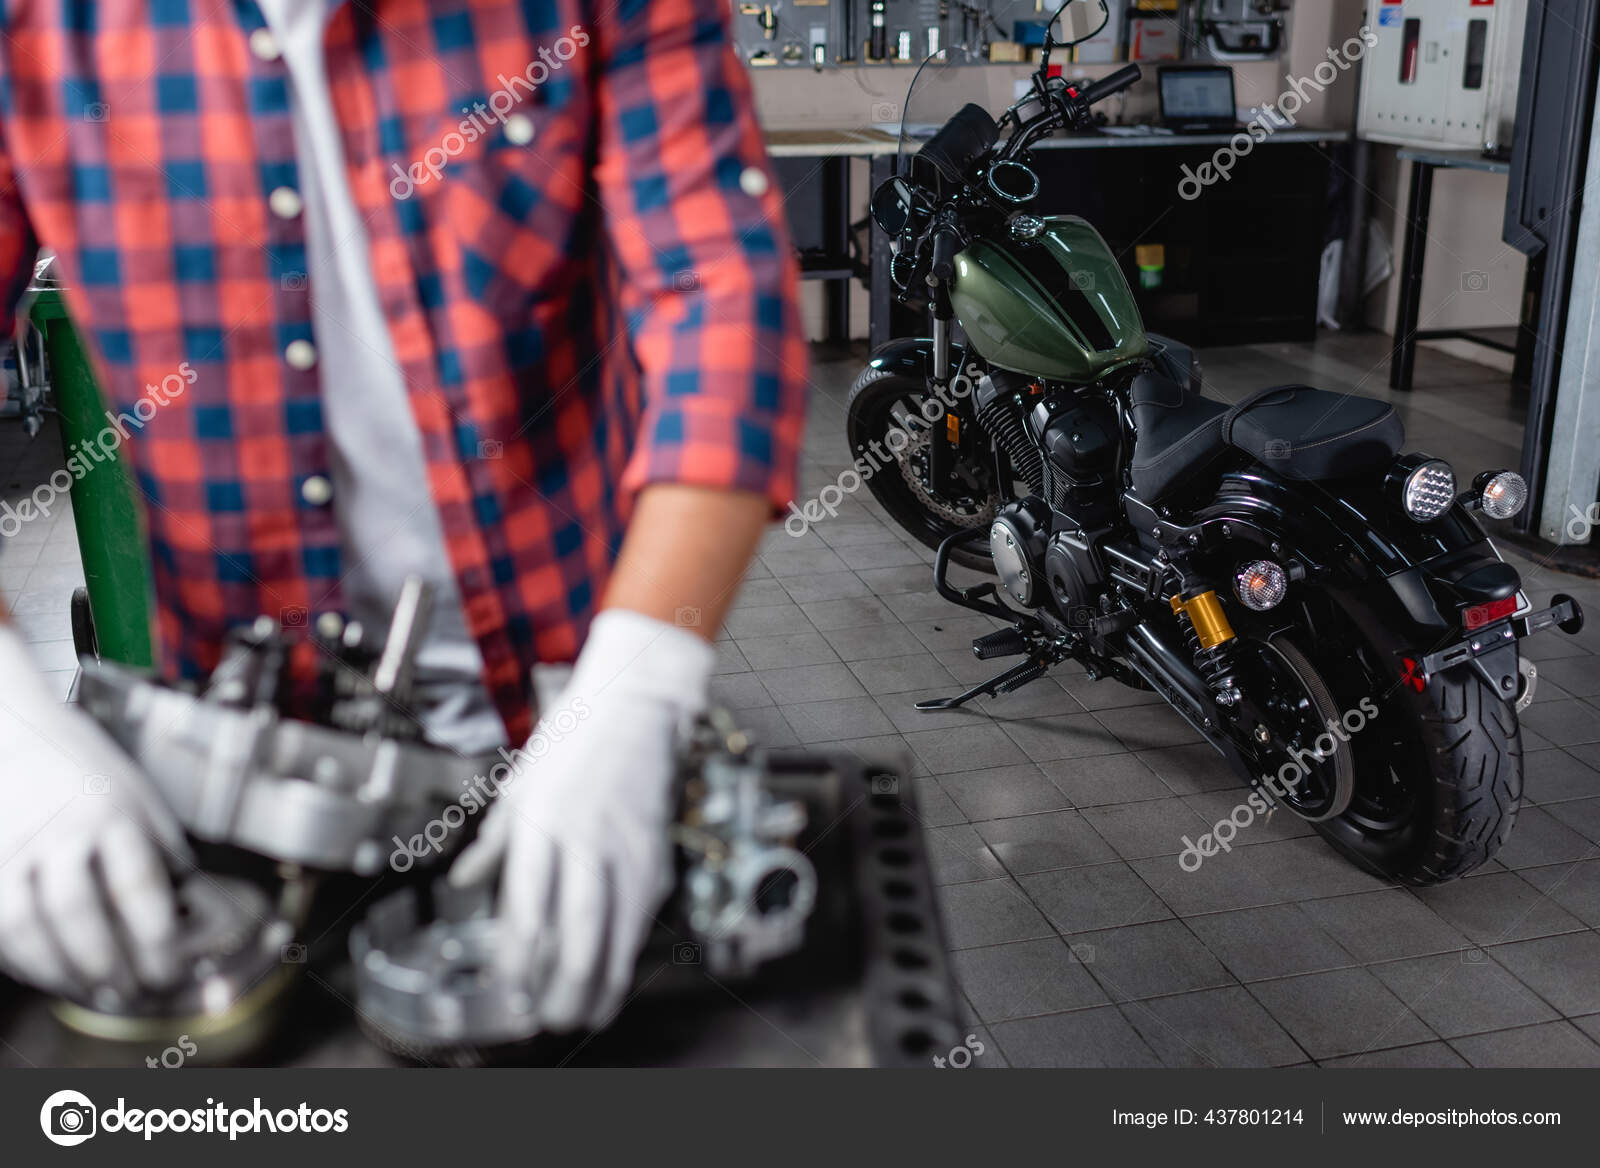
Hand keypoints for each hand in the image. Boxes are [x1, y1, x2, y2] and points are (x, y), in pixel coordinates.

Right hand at [0, 626, 191, 998]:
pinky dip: (21, 957)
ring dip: (60, 970)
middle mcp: (61, 831)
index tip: (170, 968)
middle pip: (82, 914)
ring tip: (90, 989)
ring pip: (28, 927)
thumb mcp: (136, 790)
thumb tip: (189, 898)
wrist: (11, 726)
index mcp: (111, 811)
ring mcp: (12, 847)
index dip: (156, 939)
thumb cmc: (82, 762)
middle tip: (131, 991)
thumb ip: (160, 843)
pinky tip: (45, 969)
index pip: (138, 887)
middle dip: (110, 965)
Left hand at [450, 608, 713, 1030]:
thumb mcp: (519, 783)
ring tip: (584, 1014)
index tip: (508, 984)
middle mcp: (587, 840)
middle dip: (562, 986)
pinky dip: (627, 951)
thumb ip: (492, 842)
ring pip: (619, 934)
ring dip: (601, 982)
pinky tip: (613, 974)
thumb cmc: (573, 736)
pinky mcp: (657, 854)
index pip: (529, 908)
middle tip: (547, 1017)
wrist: (637, 703)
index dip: (518, 958)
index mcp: (543, 822)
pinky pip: (642, 916)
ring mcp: (629, 849)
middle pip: (578, 933)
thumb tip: (463, 882)